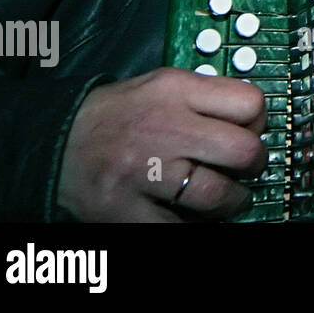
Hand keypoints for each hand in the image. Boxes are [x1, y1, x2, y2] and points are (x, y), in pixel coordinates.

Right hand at [57, 67, 267, 221]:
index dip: (260, 121)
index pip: (249, 102)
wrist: (52, 141)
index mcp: (175, 90)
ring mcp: (144, 170)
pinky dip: (193, 226)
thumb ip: (203, 96)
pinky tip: (192, 217)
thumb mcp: (158, 85)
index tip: (254, 131)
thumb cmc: (112, 115)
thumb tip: (253, 117)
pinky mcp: (124, 208)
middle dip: (254, 165)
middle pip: (243, 150)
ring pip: (217, 194)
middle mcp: (163, 127)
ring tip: (228, 199)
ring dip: (232, 201)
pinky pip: (179, 227)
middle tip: (248, 169)